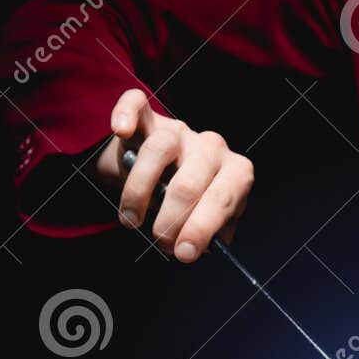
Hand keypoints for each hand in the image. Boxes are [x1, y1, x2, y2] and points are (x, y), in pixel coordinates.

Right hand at [96, 88, 254, 261]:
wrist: (167, 177)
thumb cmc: (194, 204)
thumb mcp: (209, 221)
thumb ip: (210, 233)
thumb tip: (201, 247)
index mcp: (236, 173)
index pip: (222, 199)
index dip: (201, 228)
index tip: (184, 253)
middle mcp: (212, 147)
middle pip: (189, 181)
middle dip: (171, 220)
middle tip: (160, 242)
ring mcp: (181, 130)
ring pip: (159, 151)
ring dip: (138, 192)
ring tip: (130, 221)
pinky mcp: (149, 118)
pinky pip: (136, 105)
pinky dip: (126, 114)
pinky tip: (121, 132)